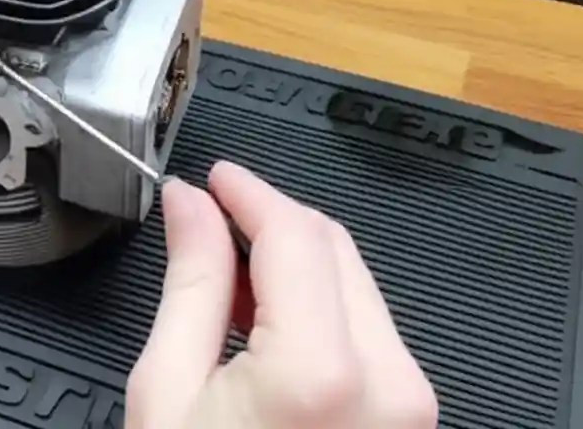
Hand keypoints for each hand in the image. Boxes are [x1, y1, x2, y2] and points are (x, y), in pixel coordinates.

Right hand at [126, 162, 438, 428]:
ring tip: (227, 279)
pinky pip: (368, 329)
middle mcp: (388, 382)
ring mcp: (411, 404)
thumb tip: (191, 208)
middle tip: (210, 218)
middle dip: (271, 221)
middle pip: (335, 249)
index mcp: (321, 371)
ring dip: (295, 262)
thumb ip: (191, 284)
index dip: (249, 191)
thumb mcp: (169, 392)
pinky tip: (266, 319)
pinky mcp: (413, 418)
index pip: (295, 234)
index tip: (214, 178)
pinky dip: (318, 305)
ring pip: (357, 284)